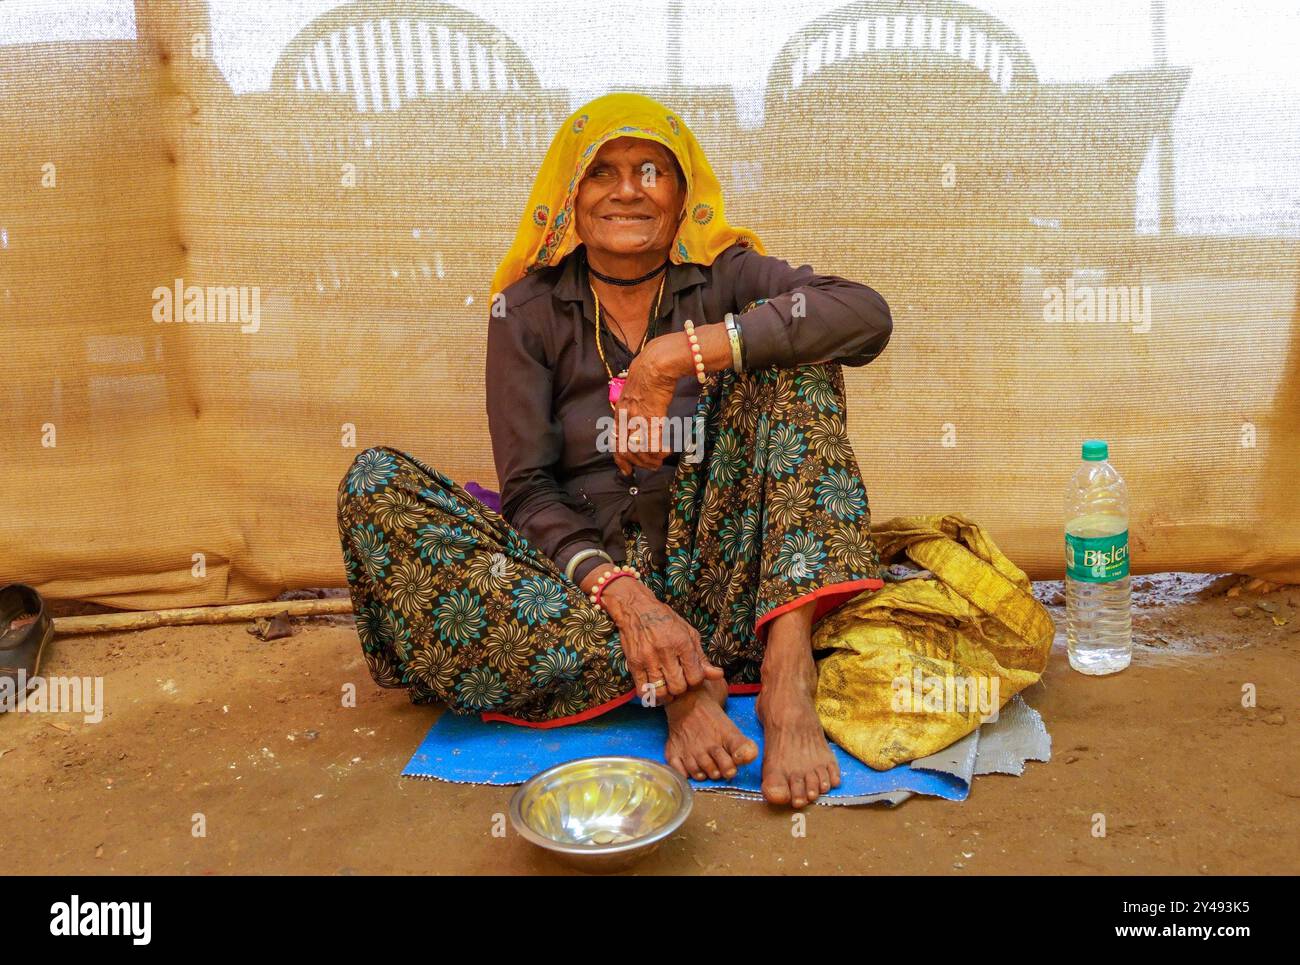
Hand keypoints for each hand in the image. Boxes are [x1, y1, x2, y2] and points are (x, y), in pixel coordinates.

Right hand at [600, 577, 724, 704]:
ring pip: (661, 692)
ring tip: (668, 690)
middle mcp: (665, 652)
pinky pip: (642, 690)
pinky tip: (655, 690)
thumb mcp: (688, 633)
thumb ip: (701, 657)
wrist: (637, 608)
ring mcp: (648, 659)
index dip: (696, 681)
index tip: (692, 677)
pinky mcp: (634, 663)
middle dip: (682, 689)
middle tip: (679, 682)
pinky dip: (650, 696)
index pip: (695, 677)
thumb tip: (717, 675)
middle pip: (678, 687)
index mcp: (682, 643)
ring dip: (667, 695)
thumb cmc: (666, 620)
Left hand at [610, 342, 678, 475]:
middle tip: (651, 465)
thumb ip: (633, 407)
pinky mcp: (651, 417)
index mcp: (619, 412)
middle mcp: (625, 418)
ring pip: (639, 450)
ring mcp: (637, 418)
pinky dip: (659, 451)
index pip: (615, 442)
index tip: (627, 471)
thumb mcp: (634, 392)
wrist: (656, 364)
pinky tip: (666, 450)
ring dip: (650, 459)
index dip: (621, 460)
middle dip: (639, 463)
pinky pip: (652, 443)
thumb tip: (638, 418)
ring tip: (661, 459)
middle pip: (626, 450)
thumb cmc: (649, 374)